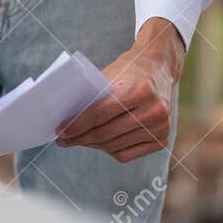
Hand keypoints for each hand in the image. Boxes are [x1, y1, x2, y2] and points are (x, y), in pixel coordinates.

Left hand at [56, 18, 183, 162]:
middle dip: (80, 138)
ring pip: (115, 146)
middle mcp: (155, 110)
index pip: (101, 113)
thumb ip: (92, 96)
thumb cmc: (128, 70)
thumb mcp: (110, 74)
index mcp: (141, 90)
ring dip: (92, 145)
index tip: (60, 130)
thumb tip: (65, 121)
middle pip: (107, 133)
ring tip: (76, 141)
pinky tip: (96, 144)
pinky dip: (108, 150)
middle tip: (63, 139)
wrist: (159, 68)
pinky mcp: (162, 141)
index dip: (77, 124)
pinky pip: (126, 154)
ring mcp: (161, 128)